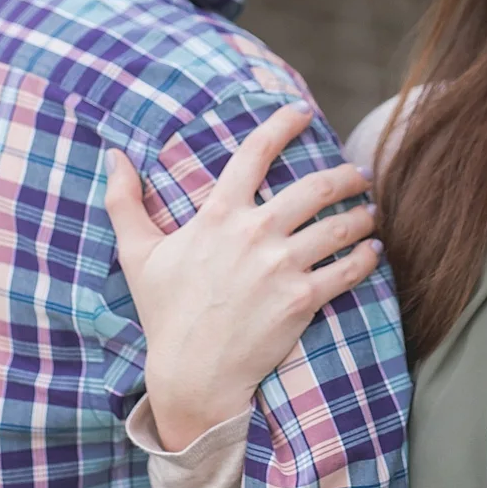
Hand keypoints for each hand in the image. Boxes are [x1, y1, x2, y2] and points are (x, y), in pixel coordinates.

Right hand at [103, 103, 382, 450]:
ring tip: (370, 212)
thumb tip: (113, 156)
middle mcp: (255, 233)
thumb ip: (124, 202)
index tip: (303, 113)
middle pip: (316, 186)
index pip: (254, 153)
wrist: (193, 374)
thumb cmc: (165, 314)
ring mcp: (282, 266)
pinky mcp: (303, 299)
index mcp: (218, 215)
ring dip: (362, 214)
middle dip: (346, 174)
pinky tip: (373, 250)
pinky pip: (348, 269)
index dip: (282, 124)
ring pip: (339, 225)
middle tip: (358, 173)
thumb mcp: (137, 254)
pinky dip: (366, 256)